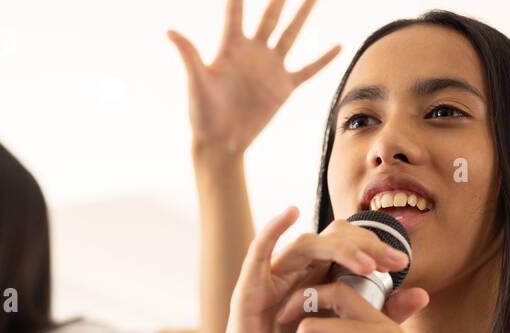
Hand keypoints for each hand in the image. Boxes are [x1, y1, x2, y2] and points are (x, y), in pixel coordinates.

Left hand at [168, 0, 339, 155]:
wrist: (220, 143)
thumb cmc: (202, 114)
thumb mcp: (196, 83)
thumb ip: (189, 55)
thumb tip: (169, 32)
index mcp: (231, 46)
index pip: (236, 9)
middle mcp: (253, 51)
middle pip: (270, 14)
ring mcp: (270, 68)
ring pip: (291, 33)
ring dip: (303, 13)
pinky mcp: (283, 88)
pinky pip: (308, 70)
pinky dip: (324, 59)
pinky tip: (339, 46)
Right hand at [210, 208, 410, 332]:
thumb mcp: (347, 332)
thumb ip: (381, 312)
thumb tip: (422, 294)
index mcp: (321, 274)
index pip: (351, 245)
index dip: (376, 248)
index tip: (401, 264)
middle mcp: (300, 268)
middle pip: (333, 237)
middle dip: (364, 245)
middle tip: (389, 262)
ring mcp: (275, 274)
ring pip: (308, 244)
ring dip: (338, 249)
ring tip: (364, 265)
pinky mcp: (251, 285)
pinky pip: (259, 250)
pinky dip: (272, 228)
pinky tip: (289, 213)